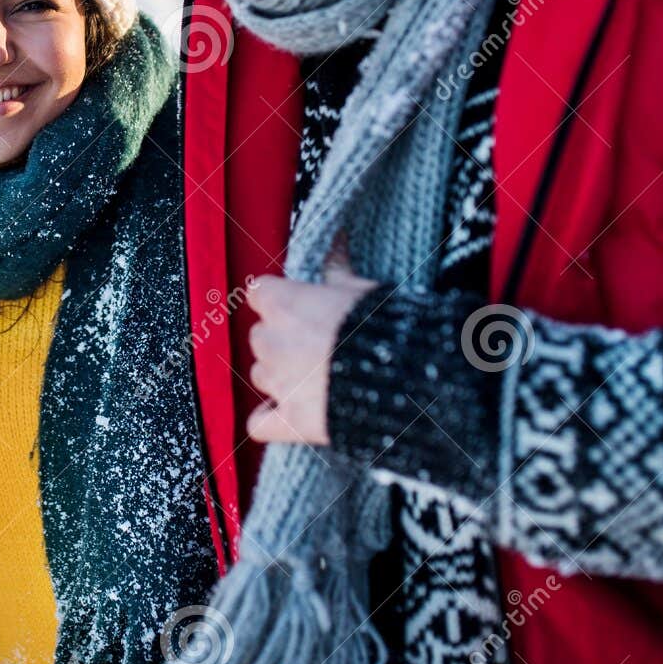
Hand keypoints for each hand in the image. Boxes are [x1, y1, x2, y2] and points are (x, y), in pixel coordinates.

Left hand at [245, 240, 378, 444]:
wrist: (403, 378)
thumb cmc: (385, 326)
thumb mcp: (363, 289)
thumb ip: (338, 269)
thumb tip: (336, 240)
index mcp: (284, 303)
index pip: (259, 292)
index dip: (278, 300)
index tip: (297, 305)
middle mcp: (271, 341)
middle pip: (260, 336)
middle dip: (281, 341)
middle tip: (316, 345)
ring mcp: (277, 383)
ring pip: (261, 376)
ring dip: (279, 377)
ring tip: (314, 380)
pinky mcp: (289, 420)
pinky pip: (259, 424)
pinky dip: (269, 421)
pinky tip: (284, 417)